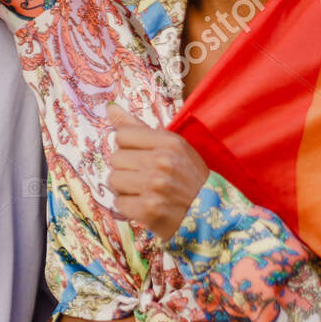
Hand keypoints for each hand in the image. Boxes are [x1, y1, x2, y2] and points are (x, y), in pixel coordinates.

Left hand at [105, 102, 208, 239]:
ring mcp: (154, 186)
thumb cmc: (188, 177)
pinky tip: (143, 205)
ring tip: (142, 191)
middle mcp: (161, 161)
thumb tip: (110, 108)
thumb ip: (139, 128)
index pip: (122, 135)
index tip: (141, 156)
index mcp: (169, 142)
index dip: (127, 147)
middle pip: (115, 158)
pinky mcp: (148, 210)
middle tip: (143, 177)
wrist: (210, 213)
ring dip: (124, 188)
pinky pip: (118, 203)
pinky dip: (128, 206)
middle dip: (125, 168)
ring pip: (113, 180)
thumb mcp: (173, 146)